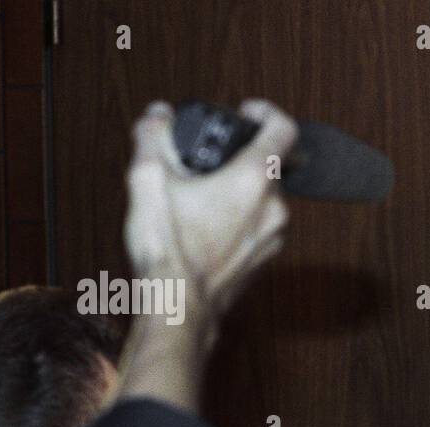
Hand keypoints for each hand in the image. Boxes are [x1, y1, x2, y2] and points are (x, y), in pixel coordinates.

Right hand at [117, 99, 296, 410]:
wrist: (179, 310)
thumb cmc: (168, 252)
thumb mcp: (146, 180)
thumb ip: (152, 137)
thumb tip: (158, 116)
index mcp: (253, 179)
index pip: (283, 128)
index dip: (266, 112)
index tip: (246, 112)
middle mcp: (273, 208)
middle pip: (267, 165)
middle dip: (236, 157)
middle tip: (203, 162)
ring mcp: (273, 237)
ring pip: (261, 198)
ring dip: (236, 189)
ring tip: (198, 197)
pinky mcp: (264, 259)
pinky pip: (256, 225)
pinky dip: (236, 217)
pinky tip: (204, 226)